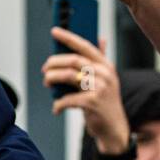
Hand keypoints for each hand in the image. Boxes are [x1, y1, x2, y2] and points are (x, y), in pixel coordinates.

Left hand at [42, 27, 131, 154]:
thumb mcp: (106, 79)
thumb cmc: (105, 102)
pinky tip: (57, 108)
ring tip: (47, 84)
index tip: (54, 30)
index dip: (69, 37)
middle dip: (54, 63)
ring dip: (52, 79)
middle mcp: (105, 74)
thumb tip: (101, 38)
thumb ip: (101, 60)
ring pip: (67, 76)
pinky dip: (58, 103)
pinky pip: (67, 98)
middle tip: (44, 69)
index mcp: (106, 66)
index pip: (86, 46)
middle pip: (73, 60)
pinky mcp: (93, 102)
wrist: (114, 128)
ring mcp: (100, 88)